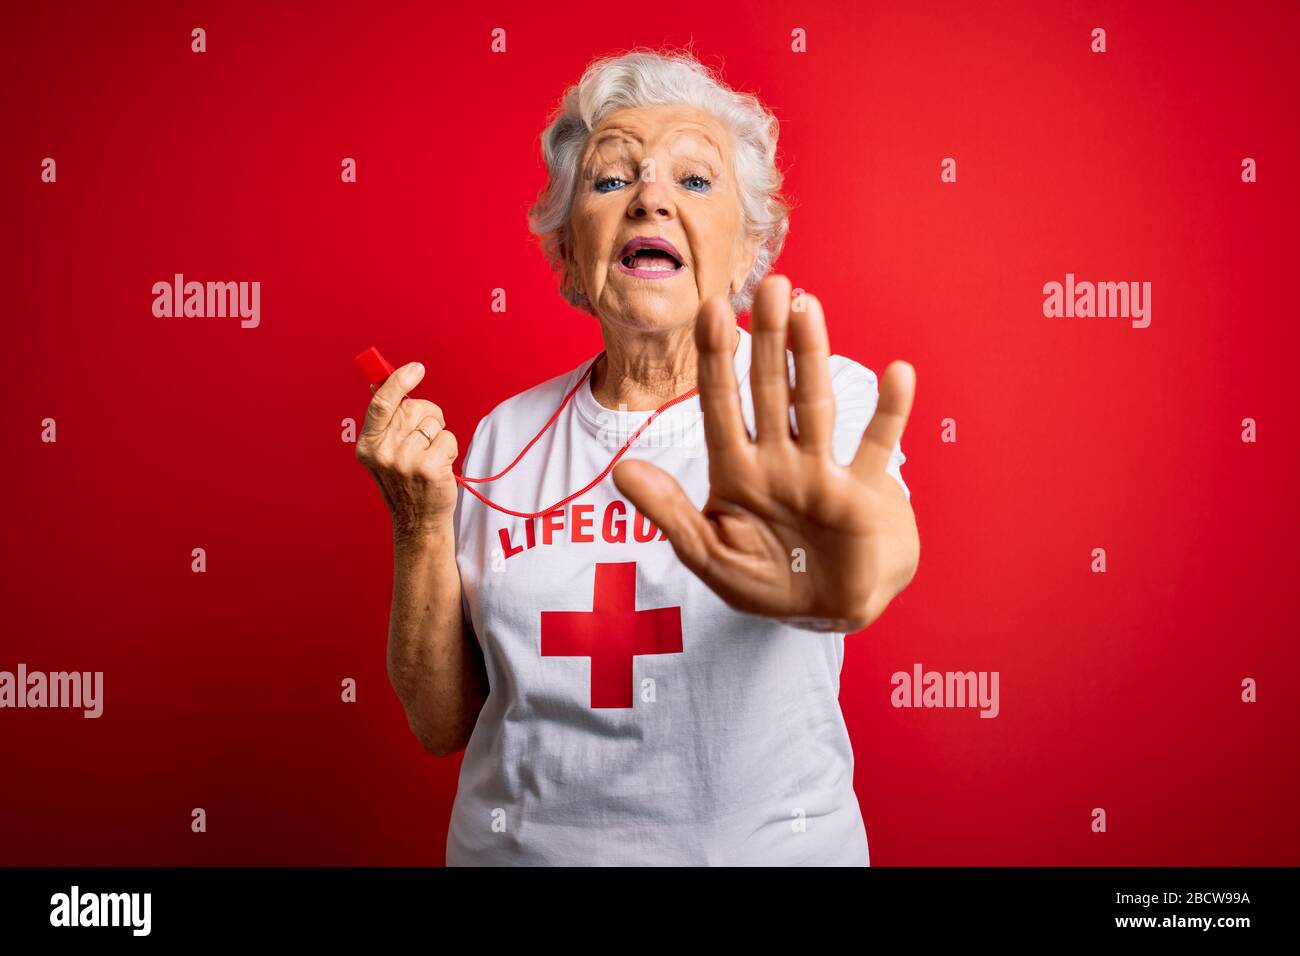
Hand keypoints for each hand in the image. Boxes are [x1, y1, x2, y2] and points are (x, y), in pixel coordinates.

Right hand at [356, 361, 459, 541]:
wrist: (418, 521)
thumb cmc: (406, 482)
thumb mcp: (385, 453)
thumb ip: (387, 421)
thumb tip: (386, 382)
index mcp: (368, 445)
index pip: (381, 404)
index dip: (398, 381)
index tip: (416, 369)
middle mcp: (383, 452)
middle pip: (413, 407)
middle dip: (428, 413)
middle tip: (428, 434)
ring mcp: (406, 461)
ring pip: (434, 422)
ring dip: (439, 435)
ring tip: (431, 456)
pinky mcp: (429, 468)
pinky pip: (448, 437)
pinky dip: (450, 448)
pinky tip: (440, 466)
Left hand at [612, 274, 918, 631]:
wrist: (826, 611)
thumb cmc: (766, 582)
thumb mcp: (708, 553)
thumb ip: (668, 513)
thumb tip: (621, 470)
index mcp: (736, 471)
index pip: (720, 406)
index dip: (716, 361)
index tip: (710, 311)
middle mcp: (778, 460)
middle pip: (770, 390)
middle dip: (767, 340)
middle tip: (768, 284)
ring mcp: (821, 472)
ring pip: (815, 404)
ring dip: (813, 357)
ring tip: (808, 307)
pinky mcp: (862, 494)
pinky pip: (877, 448)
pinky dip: (889, 415)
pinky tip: (897, 373)